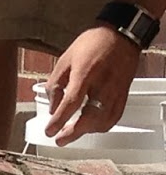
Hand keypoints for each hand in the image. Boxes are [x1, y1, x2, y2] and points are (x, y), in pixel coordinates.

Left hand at [44, 27, 138, 144]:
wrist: (122, 34)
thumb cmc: (93, 44)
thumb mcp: (65, 59)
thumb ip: (56, 84)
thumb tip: (52, 107)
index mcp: (86, 73)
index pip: (72, 102)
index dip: (59, 120)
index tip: (49, 131)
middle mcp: (103, 84)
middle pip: (90, 116)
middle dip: (73, 132)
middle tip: (60, 139)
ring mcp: (116, 89)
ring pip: (104, 119)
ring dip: (87, 130)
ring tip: (73, 132)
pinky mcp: (124, 92)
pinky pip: (115, 115)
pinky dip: (103, 126)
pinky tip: (91, 127)